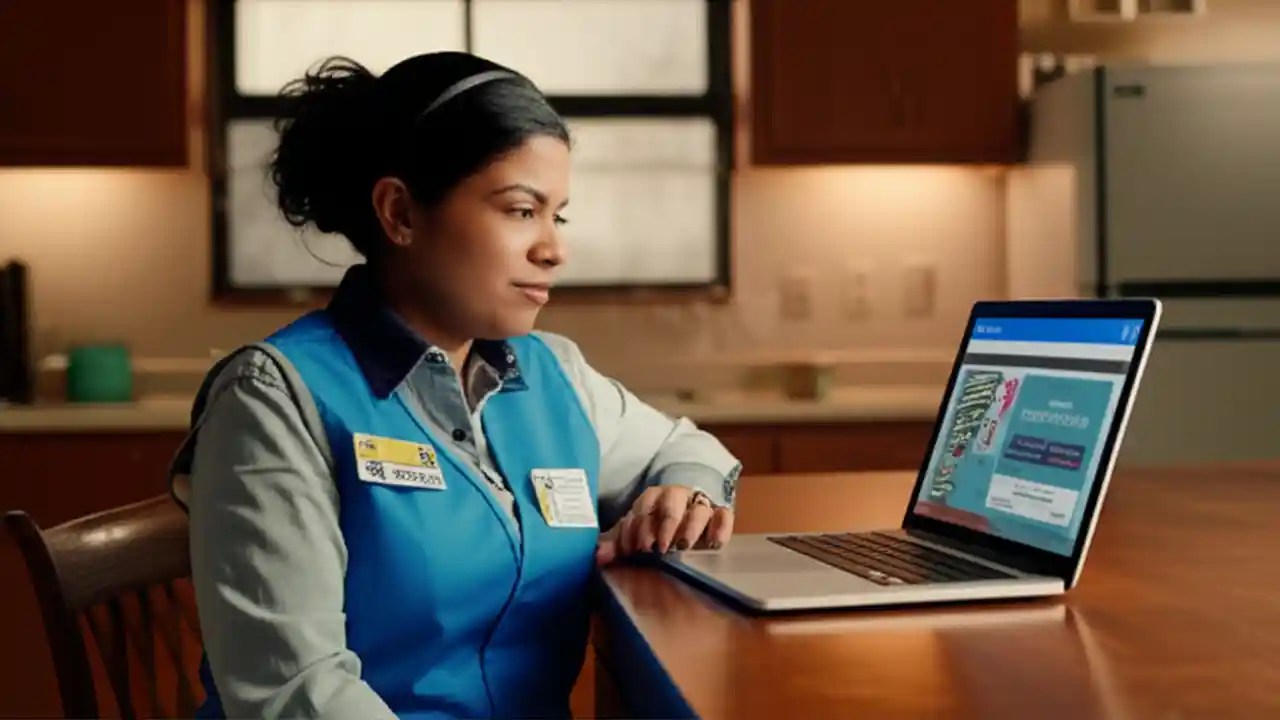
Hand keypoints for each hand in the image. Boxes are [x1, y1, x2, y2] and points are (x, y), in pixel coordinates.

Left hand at [595, 486, 733, 565]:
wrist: (682, 522)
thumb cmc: (652, 530)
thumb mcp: (633, 536)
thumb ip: (616, 544)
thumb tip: (598, 556)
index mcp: (652, 499)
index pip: (645, 508)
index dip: (638, 528)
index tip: (634, 549)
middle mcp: (676, 497)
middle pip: (672, 503)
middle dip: (663, 525)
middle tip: (657, 548)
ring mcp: (699, 506)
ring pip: (699, 508)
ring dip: (690, 527)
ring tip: (683, 546)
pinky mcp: (719, 516)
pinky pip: (724, 516)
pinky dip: (721, 527)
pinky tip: (714, 544)